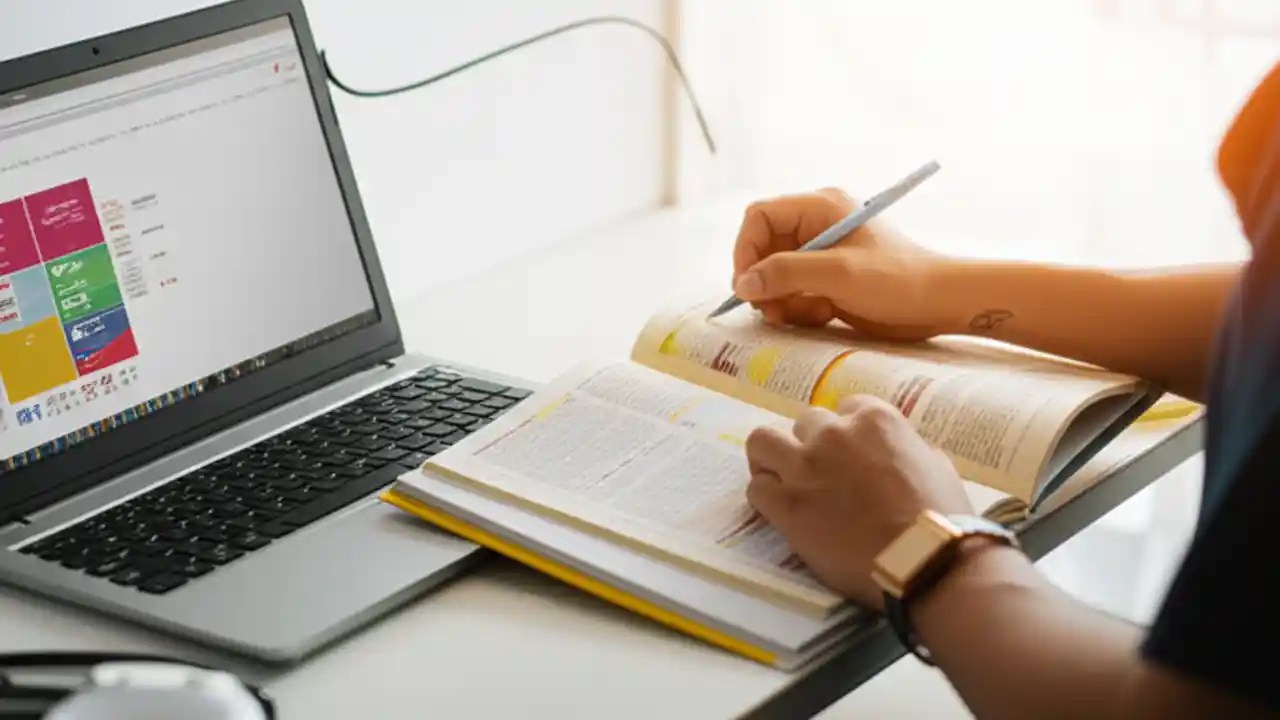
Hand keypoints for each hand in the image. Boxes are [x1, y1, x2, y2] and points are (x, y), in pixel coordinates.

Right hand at [731, 187, 956, 340]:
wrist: (939, 304)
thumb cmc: (897, 281)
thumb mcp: (839, 274)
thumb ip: (787, 274)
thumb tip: (742, 284)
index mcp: (820, 207)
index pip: (760, 217)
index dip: (746, 250)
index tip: (747, 286)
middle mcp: (816, 225)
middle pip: (763, 248)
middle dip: (763, 281)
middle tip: (771, 310)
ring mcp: (822, 254)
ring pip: (775, 275)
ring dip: (780, 299)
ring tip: (803, 314)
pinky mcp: (827, 280)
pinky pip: (793, 292)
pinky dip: (797, 308)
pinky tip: (822, 315)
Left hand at [744, 395, 971, 608]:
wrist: (923, 560)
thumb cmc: (940, 517)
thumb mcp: (937, 465)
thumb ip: (908, 448)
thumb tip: (901, 452)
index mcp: (874, 419)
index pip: (846, 409)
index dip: (846, 433)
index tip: (849, 455)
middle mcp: (832, 434)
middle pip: (804, 423)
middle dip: (811, 445)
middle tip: (820, 474)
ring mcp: (804, 467)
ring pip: (762, 442)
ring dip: (770, 458)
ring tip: (779, 478)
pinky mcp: (785, 504)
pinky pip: (756, 488)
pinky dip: (765, 496)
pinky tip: (777, 510)